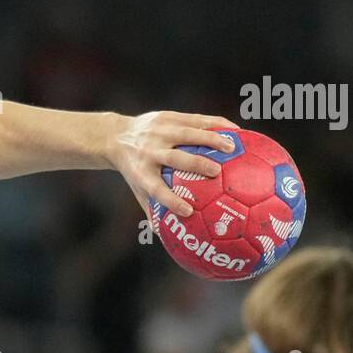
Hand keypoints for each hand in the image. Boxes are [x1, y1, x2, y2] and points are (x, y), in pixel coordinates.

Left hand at [107, 112, 238, 220]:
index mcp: (142, 173)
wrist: (116, 136)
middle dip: (196, 164)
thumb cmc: (134, 169)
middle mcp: (150, 152)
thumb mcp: (137, 188)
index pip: (156, 189)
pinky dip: (216, 124)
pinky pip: (195, 119)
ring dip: (211, 139)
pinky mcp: (166, 117)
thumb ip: (153, 209)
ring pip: (188, 133)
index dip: (171, 200)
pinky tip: (236, 131)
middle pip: (175, 158)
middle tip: (217, 172)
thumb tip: (167, 236)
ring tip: (232, 147)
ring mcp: (159, 132)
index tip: (188, 211)